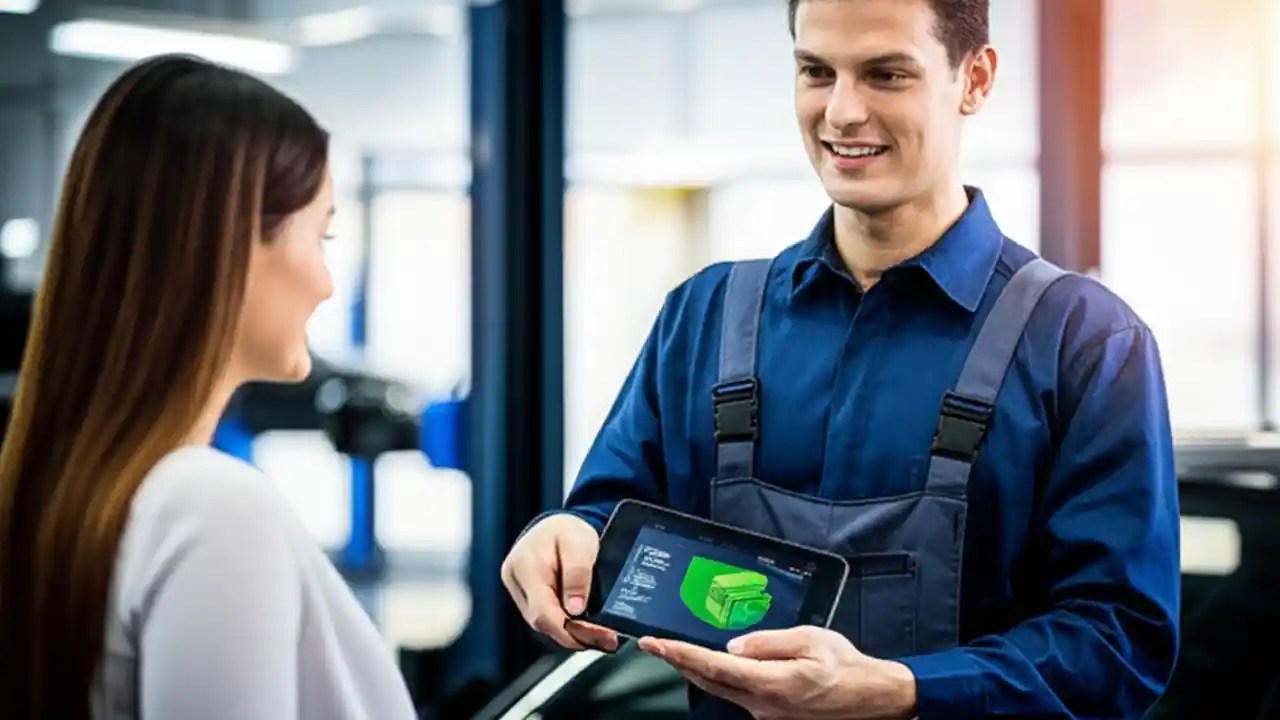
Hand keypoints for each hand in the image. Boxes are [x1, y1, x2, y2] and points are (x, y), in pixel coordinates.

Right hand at [500, 513, 618, 651]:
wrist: (555, 525)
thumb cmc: (567, 529)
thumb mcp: (579, 542)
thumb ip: (577, 573)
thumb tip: (575, 610)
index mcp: (525, 566)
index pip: (543, 611)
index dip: (570, 629)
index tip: (599, 634)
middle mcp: (517, 583)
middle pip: (543, 623)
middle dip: (576, 635)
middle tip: (608, 639)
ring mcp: (520, 593)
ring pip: (545, 625)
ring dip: (573, 633)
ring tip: (603, 636)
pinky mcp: (528, 600)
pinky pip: (547, 619)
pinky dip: (567, 626)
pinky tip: (588, 628)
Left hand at [638, 626, 916, 719]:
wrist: (873, 699)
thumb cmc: (846, 667)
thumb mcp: (810, 640)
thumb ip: (768, 642)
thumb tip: (733, 647)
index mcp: (772, 683)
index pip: (714, 666)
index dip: (680, 654)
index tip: (656, 643)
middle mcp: (763, 704)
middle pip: (709, 682)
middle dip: (678, 662)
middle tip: (652, 644)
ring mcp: (766, 713)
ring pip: (721, 690)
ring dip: (695, 670)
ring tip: (673, 650)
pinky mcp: (772, 714)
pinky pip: (738, 694)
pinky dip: (719, 678)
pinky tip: (711, 664)